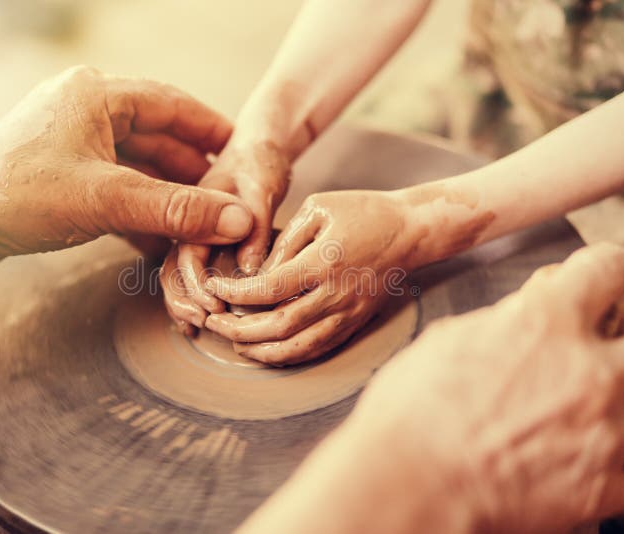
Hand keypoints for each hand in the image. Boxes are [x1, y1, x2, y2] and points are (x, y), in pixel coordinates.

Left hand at [0, 65, 253, 262]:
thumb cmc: (18, 195)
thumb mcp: (109, 200)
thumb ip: (178, 210)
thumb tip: (241, 220)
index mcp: (97, 94)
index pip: (173, 105)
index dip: (212, 131)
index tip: (243, 153)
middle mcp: (86, 110)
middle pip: (158, 139)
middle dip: (193, 174)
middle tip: (228, 201)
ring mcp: (74, 143)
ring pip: (138, 168)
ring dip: (168, 199)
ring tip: (201, 227)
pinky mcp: (64, 176)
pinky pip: (117, 189)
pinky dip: (140, 213)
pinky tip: (161, 242)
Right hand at [160, 137, 290, 332]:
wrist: (260, 142)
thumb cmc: (261, 157)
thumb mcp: (263, 184)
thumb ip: (256, 223)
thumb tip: (250, 267)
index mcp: (195, 208)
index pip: (186, 253)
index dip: (195, 284)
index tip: (214, 306)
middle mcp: (188, 224)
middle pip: (173, 268)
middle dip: (183, 300)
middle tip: (203, 323)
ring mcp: (193, 233)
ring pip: (178, 273)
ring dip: (185, 301)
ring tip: (198, 328)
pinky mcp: (205, 240)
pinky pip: (193, 271)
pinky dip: (194, 294)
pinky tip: (204, 315)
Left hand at [203, 189, 423, 363]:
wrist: (411, 231)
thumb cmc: (363, 211)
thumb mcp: (318, 208)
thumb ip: (285, 241)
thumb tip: (257, 273)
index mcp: (324, 262)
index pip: (268, 289)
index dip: (235, 294)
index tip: (214, 287)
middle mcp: (336, 294)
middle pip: (278, 327)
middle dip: (238, 330)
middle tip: (212, 324)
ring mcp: (347, 314)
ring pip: (298, 347)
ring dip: (260, 351)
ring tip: (234, 344)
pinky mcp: (354, 324)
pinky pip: (317, 350)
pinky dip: (288, 356)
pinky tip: (266, 351)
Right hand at [241, 244, 623, 532]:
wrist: (410, 482)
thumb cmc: (412, 412)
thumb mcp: (446, 341)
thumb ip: (498, 323)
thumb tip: (516, 316)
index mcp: (545, 322)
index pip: (606, 270)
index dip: (613, 267)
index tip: (616, 272)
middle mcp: (588, 371)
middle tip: (616, 362)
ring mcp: (603, 434)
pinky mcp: (603, 492)